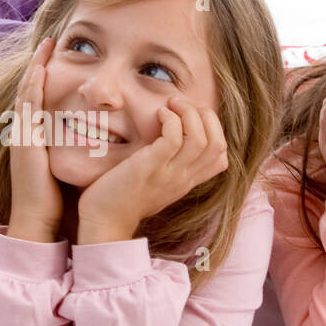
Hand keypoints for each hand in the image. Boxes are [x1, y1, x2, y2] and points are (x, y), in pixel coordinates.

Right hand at [6, 38, 63, 241]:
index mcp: (32, 137)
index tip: (54, 58)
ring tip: (46, 46)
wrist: (35, 219)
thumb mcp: (60, 166)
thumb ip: (68, 149)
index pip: (37, 100)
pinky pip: (28, 107)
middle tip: (49, 42)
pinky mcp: (25, 140)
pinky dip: (33, 87)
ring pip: (26, 93)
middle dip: (38, 64)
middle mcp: (23, 132)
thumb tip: (90, 138)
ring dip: (35, 67)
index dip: (43, 77)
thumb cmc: (51, 198)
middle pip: (29, 89)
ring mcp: (21, 135)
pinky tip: (41, 70)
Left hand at [77, 95, 227, 242]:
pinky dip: (170, 119)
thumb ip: (170, 166)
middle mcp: (183, 178)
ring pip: (200, 138)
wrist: (104, 220)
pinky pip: (173, 138)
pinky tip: (158, 114)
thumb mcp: (157, 183)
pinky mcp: (149, 168)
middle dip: (205, 116)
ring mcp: (169, 174)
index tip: (192, 118)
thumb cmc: (123, 197)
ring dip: (188, 113)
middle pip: (217, 143)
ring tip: (169, 106)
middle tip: (180, 105)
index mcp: (187, 181)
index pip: (221, 156)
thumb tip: (173, 139)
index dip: (214, 130)